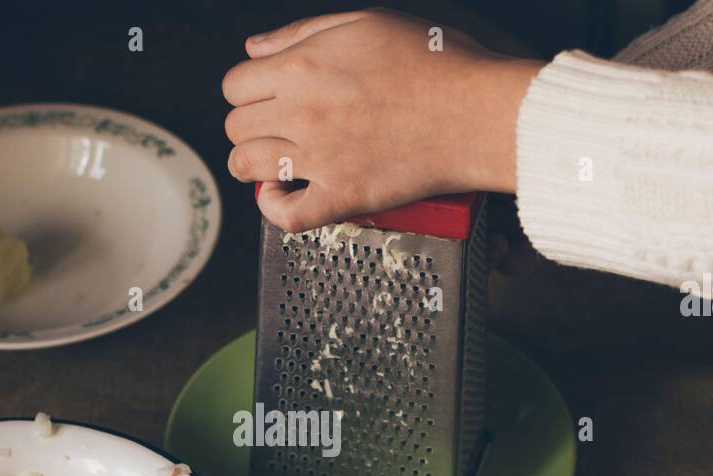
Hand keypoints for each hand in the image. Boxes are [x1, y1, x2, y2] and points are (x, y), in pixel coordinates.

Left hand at [222, 8, 542, 231]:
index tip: (264, 96)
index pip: (236, 83)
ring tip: (273, 160)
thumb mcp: (365, 23)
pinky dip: (272, 208)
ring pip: (246, 166)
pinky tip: (279, 193)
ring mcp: (321, 158)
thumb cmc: (436, 64)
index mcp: (305, 66)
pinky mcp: (343, 195)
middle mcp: (304, 112)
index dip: (246, 89)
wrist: (477, 112)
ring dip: (252, 164)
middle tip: (274, 128)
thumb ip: (301, 33)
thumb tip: (254, 49)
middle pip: (236, 126)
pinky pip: (286, 215)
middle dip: (250, 125)